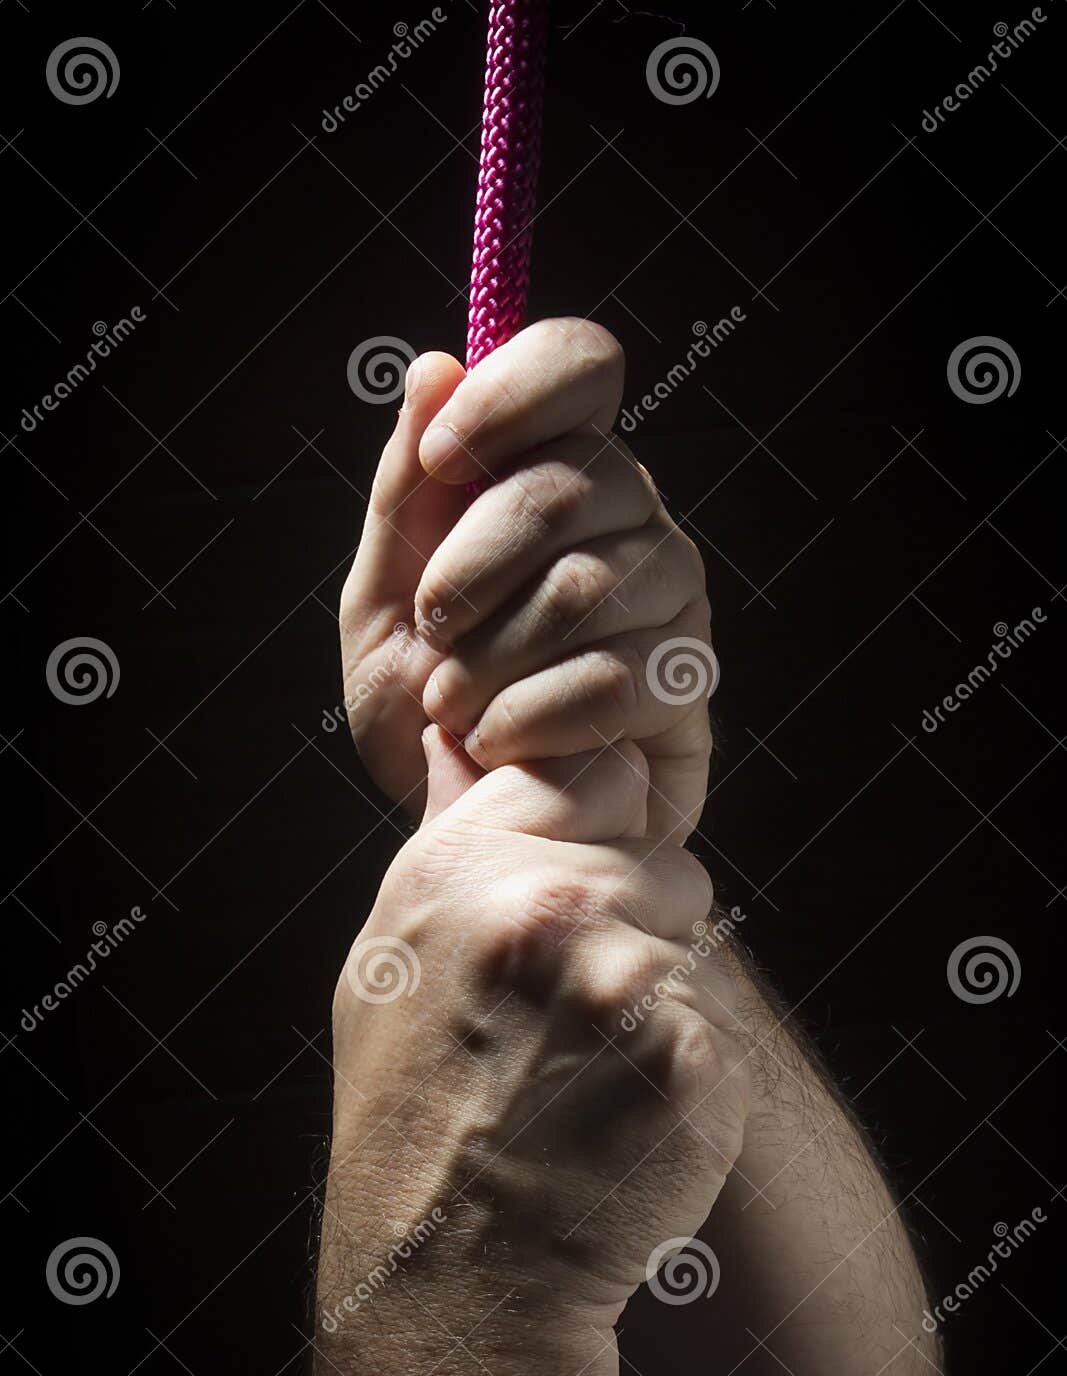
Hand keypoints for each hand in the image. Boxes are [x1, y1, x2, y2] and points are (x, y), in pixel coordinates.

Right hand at [326, 729, 747, 1335]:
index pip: (594, 775)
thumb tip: (455, 730)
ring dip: (659, 993)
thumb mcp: (395, 959)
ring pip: (694, 935)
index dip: (590, 839)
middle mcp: (536, 905)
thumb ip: (450, 838)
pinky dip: (685, 1066)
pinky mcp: (690, 1053)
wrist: (454, 1275)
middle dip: (629, 923)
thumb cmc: (419, 1110)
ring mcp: (618, 979)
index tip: (555, 911)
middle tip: (559, 1020)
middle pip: (659, 855)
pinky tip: (619, 1114)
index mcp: (456, 867)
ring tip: (582, 1071)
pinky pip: (716, 1018)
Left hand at [339, 319, 715, 844]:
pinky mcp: (685, 686)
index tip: (438, 460)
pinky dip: (526, 719)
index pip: (580, 364)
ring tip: (452, 706)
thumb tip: (435, 368)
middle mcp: (631, 518)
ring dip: (488, 660)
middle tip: (432, 631)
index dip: (510, 394)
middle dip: (468, 567)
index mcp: (558, 471)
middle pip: (568, 484)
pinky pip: (611, 680)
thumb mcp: (384, 599)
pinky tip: (498, 745)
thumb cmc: (429, 709)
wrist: (469, 826)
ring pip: (587, 587)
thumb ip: (406, 494)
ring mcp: (670, 599)